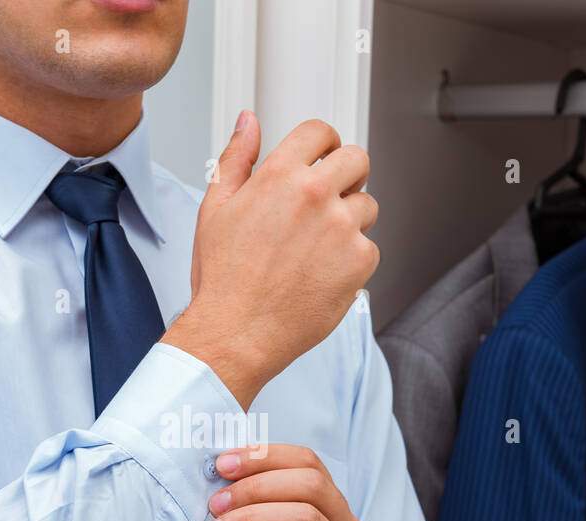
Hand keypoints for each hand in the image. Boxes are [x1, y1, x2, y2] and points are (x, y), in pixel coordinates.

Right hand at [160, 111, 379, 409]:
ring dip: (350, 220)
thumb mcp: (216, 208)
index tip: (324, 157)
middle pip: (357, 160)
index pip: (320, 132)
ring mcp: (342, 228)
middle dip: (347, 175)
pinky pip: (370, 248)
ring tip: (316, 249)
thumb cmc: (223, 279)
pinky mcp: (360, 261)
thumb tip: (248, 122)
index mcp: (279, 175)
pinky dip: (352, 260)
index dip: (324, 144)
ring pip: (367, 206)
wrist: (236, 333)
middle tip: (329, 200)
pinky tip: (321, 274)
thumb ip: (236, 158)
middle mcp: (316, 195)